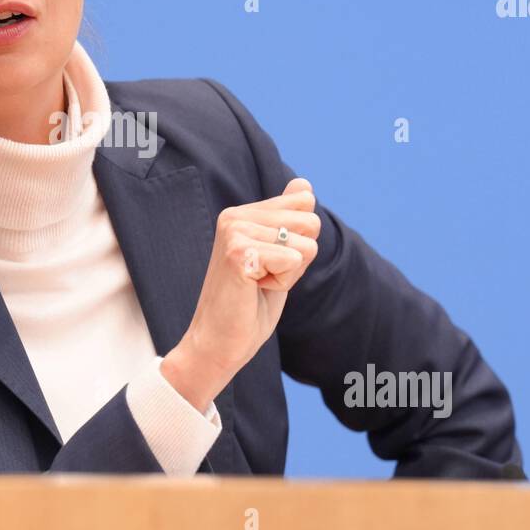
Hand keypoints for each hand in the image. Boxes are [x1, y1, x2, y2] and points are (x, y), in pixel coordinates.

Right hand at [162, 177, 320, 410]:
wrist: (218, 343)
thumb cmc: (248, 305)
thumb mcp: (277, 257)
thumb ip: (288, 221)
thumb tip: (304, 186)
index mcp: (243, 212)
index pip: (306, 207)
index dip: (299, 245)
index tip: (269, 265)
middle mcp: (235, 215)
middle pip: (311, 223)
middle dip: (298, 258)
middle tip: (263, 278)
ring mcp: (234, 232)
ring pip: (306, 246)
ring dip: (289, 274)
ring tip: (256, 285)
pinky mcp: (238, 253)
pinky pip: (294, 260)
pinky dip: (282, 284)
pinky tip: (253, 291)